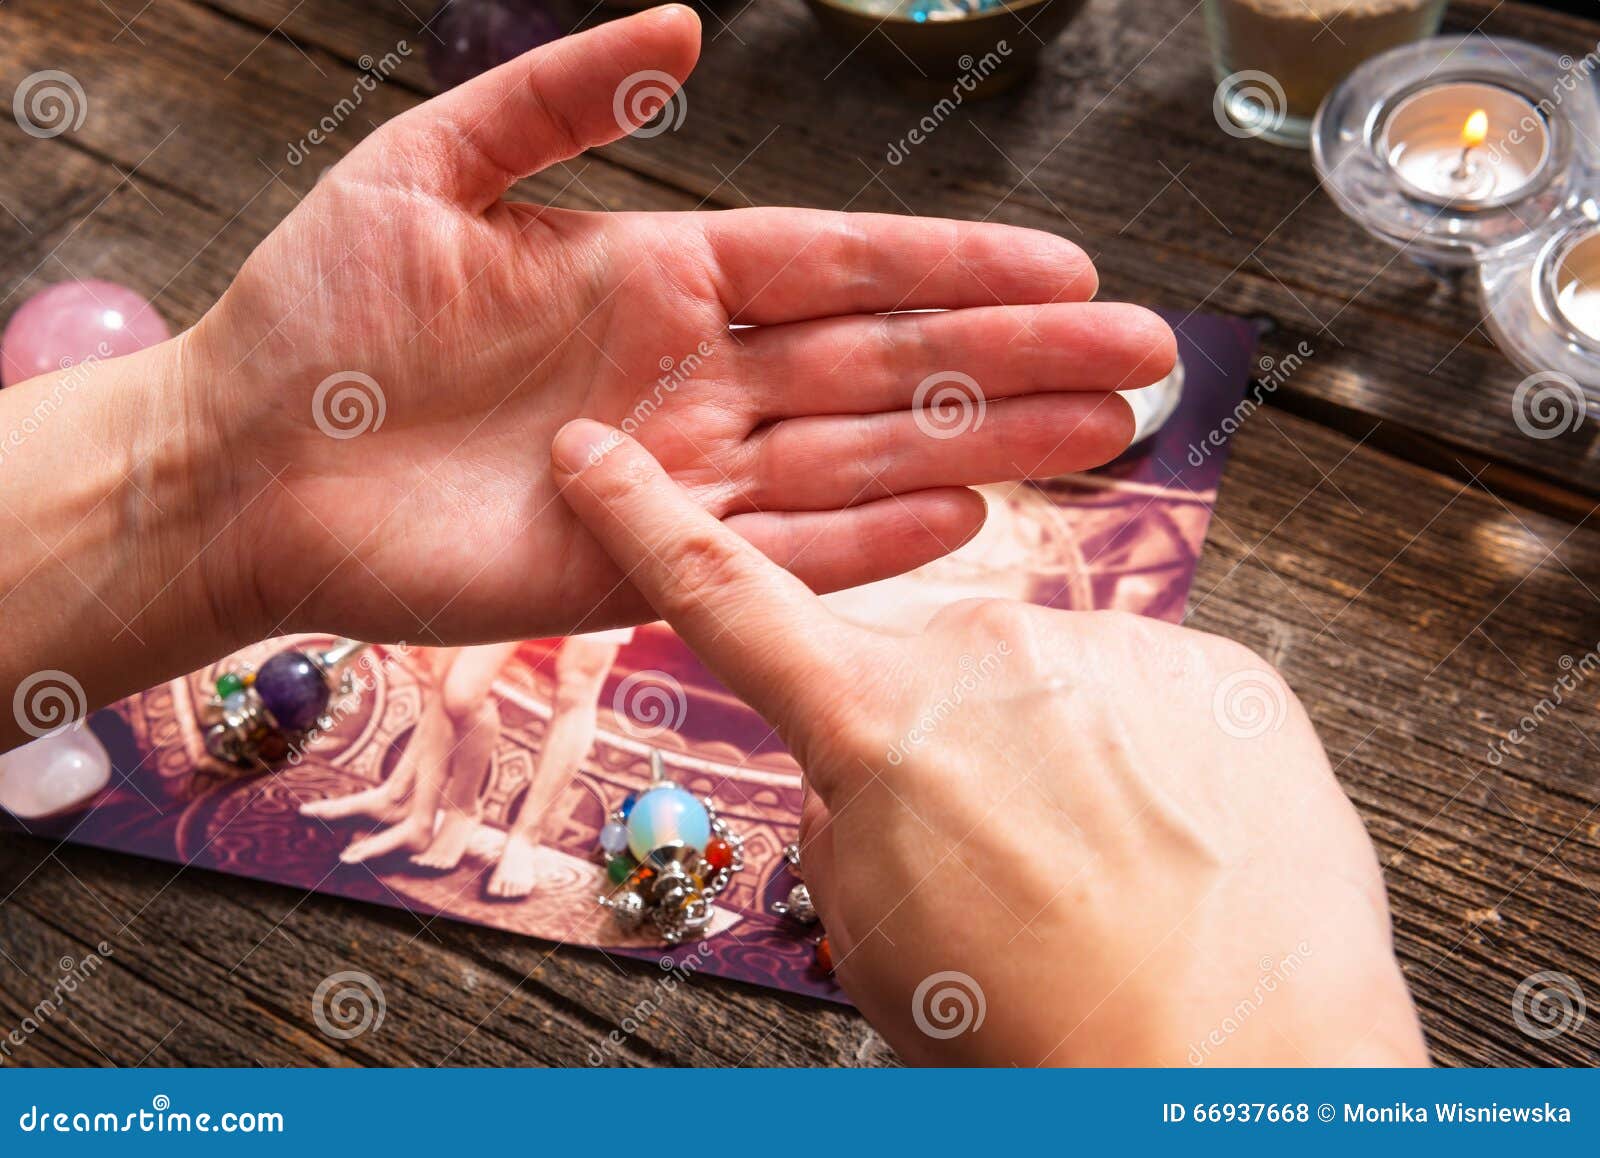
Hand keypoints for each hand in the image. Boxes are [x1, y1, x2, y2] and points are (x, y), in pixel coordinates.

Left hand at [185, 4, 1172, 645]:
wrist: (245, 465)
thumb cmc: (318, 317)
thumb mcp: (427, 167)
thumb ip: (558, 100)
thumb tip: (686, 18)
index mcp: (658, 276)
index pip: (841, 267)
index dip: (956, 269)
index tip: (1067, 266)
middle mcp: (691, 377)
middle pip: (885, 366)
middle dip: (1018, 361)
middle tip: (1143, 361)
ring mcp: (677, 476)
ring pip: (860, 456)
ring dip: (984, 447)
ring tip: (1101, 437)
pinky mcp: (641, 566)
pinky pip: (778, 554)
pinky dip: (870, 539)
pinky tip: (966, 519)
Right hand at [549, 419, 1428, 1066]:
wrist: (1230, 1074)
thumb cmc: (1039, 1030)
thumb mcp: (872, 933)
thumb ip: (844, 810)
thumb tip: (865, 764)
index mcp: (873, 720)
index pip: (727, 596)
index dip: (645, 520)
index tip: (597, 454)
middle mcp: (988, 650)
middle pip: (929, 666)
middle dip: (943, 738)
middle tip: (996, 850)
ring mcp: (1113, 650)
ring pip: (1049, 685)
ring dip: (1057, 754)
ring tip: (1100, 868)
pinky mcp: (1217, 670)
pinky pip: (1149, 694)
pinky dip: (1148, 759)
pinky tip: (1169, 847)